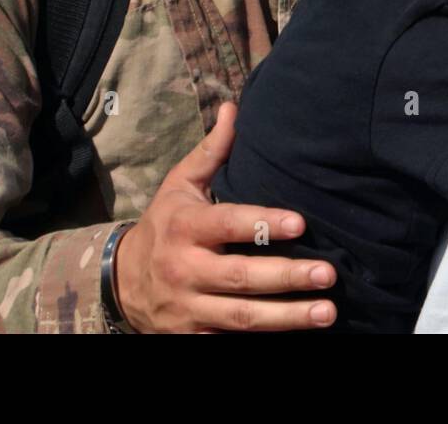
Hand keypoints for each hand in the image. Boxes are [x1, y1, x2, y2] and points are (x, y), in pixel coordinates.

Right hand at [113, 103, 337, 332]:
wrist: (120, 282)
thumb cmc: (165, 224)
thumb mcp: (180, 184)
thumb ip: (211, 151)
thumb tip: (235, 108)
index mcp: (186, 227)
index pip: (229, 224)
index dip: (263, 224)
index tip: (301, 223)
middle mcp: (186, 269)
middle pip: (242, 277)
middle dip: (287, 277)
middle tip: (328, 274)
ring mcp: (190, 308)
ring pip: (242, 316)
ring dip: (287, 317)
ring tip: (327, 313)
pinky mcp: (193, 335)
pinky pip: (231, 340)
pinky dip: (265, 339)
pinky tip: (299, 333)